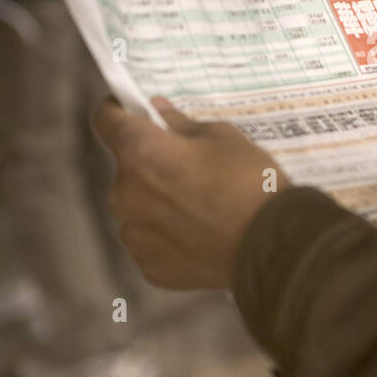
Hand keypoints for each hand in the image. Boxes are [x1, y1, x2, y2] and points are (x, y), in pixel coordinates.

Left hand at [92, 96, 288, 289]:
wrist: (272, 245)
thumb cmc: (249, 181)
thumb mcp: (223, 136)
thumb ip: (180, 124)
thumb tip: (157, 113)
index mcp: (139, 153)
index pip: (105, 119)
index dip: (119, 111)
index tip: (137, 115)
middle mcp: (123, 194)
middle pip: (127, 169)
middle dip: (151, 165)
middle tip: (190, 171)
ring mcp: (133, 234)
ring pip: (137, 208)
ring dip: (157, 203)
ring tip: (199, 210)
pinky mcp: (147, 266)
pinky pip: (150, 241)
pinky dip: (167, 236)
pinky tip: (199, 236)